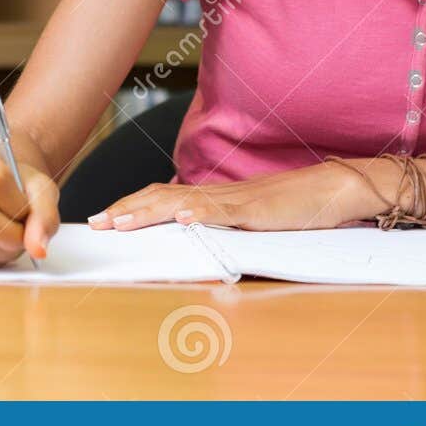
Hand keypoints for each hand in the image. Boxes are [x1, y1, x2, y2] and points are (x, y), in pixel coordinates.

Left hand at [87, 164, 371, 231]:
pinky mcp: (256, 209)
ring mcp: (234, 200)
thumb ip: (218, 226)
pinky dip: (201, 214)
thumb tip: (188, 236)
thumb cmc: (290, 208)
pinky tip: (182, 219)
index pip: (161, 197)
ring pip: (183, 202)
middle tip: (96, 223)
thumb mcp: (245, 221)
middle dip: (126, 209)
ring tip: (122, 222)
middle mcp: (216, 195)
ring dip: (149, 212)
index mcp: (211, 198)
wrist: (328, 190)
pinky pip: (224, 211)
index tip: (103, 218)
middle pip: (161, 197)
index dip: (131, 206)